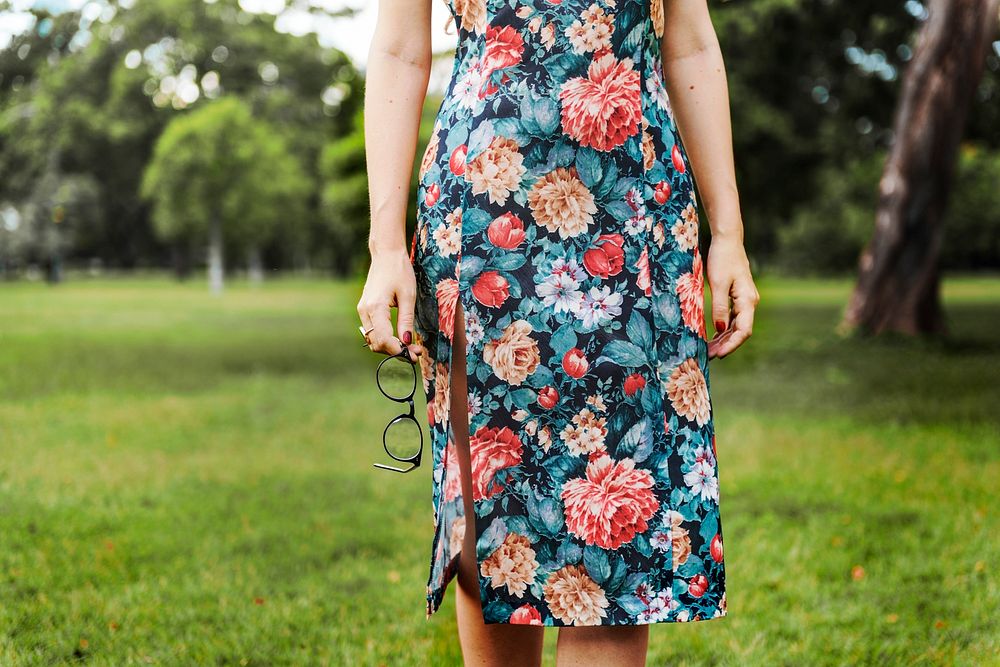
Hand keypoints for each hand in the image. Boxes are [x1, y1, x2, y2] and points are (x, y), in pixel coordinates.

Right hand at [357, 247, 425, 358]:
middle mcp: (364, 311)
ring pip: (373, 339)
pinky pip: (372, 331)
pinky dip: (385, 338)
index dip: (398, 351)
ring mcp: (362, 311)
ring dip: (390, 346)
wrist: (386, 255)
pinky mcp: (364, 309)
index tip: (414, 355)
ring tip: (410, 346)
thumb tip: (407, 342)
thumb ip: (406, 320)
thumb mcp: (408, 296)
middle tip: (416, 352)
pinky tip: (399, 338)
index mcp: (375, 307)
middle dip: (395, 351)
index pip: (384, 339)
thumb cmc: (399, 271)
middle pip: (377, 343)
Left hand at [705, 237, 758, 358]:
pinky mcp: (738, 297)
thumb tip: (721, 329)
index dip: (732, 344)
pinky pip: (732, 318)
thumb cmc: (722, 259)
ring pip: (736, 326)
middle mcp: (750, 302)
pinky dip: (723, 329)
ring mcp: (744, 300)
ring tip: (708, 350)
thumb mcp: (718, 283)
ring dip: (724, 338)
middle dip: (726, 345)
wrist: (727, 241)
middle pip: (740, 331)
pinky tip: (713, 336)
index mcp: (747, 300)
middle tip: (708, 356)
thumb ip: (720, 307)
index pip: (743, 330)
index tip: (719, 355)